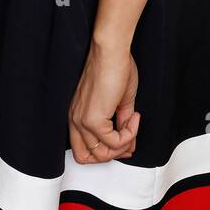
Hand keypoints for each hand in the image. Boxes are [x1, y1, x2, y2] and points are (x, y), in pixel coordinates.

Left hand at [68, 39, 139, 163]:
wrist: (111, 52)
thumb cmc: (114, 68)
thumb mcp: (120, 103)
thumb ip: (122, 125)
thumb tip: (129, 144)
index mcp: (78, 115)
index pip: (84, 149)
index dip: (107, 151)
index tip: (126, 143)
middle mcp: (75, 120)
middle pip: (86, 157)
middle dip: (111, 154)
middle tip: (128, 140)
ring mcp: (82, 121)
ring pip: (101, 154)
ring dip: (123, 145)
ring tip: (133, 125)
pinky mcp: (92, 119)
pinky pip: (113, 143)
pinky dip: (128, 135)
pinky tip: (133, 118)